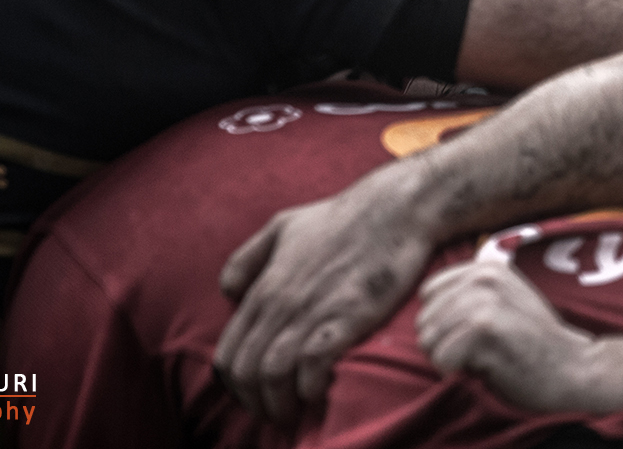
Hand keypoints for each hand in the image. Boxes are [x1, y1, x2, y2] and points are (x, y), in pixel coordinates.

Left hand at [215, 169, 438, 422]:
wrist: (393, 209)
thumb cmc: (340, 217)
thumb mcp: (282, 226)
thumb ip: (247, 258)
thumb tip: (229, 292)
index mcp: (264, 287)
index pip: (230, 355)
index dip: (237, 386)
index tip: (255, 396)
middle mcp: (280, 303)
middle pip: (247, 372)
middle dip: (257, 403)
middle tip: (276, 413)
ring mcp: (311, 310)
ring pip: (274, 375)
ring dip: (282, 403)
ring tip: (295, 412)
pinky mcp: (345, 317)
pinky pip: (312, 367)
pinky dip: (312, 387)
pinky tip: (321, 389)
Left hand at [417, 259, 599, 411]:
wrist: (573, 368)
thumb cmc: (533, 344)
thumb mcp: (505, 302)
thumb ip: (469, 294)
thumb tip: (423, 304)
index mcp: (485, 268)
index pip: (428, 295)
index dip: (445, 322)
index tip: (475, 335)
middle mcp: (483, 276)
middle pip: (424, 320)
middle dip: (444, 344)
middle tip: (482, 351)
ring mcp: (485, 299)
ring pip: (428, 340)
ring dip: (451, 360)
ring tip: (485, 358)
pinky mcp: (486, 327)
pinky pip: (441, 358)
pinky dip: (457, 372)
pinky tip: (486, 368)